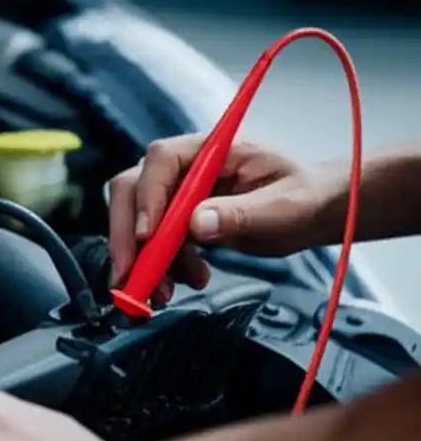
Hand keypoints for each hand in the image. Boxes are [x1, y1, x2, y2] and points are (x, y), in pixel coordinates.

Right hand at [108, 135, 334, 301]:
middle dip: (126, 235)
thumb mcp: (285, 207)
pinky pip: (156, 241)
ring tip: (165, 291)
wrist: (314, 211)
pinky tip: (190, 279)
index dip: (148, 195)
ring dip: (144, 259)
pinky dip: (163, 265)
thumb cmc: (306, 197)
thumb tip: (196, 224)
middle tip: (128, 275)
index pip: (162, 160)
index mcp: (212, 148)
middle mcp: (187, 165)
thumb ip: (242, 213)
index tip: (146, 235)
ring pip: (137, 219)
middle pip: (133, 189)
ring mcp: (180, 191)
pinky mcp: (179, 218)